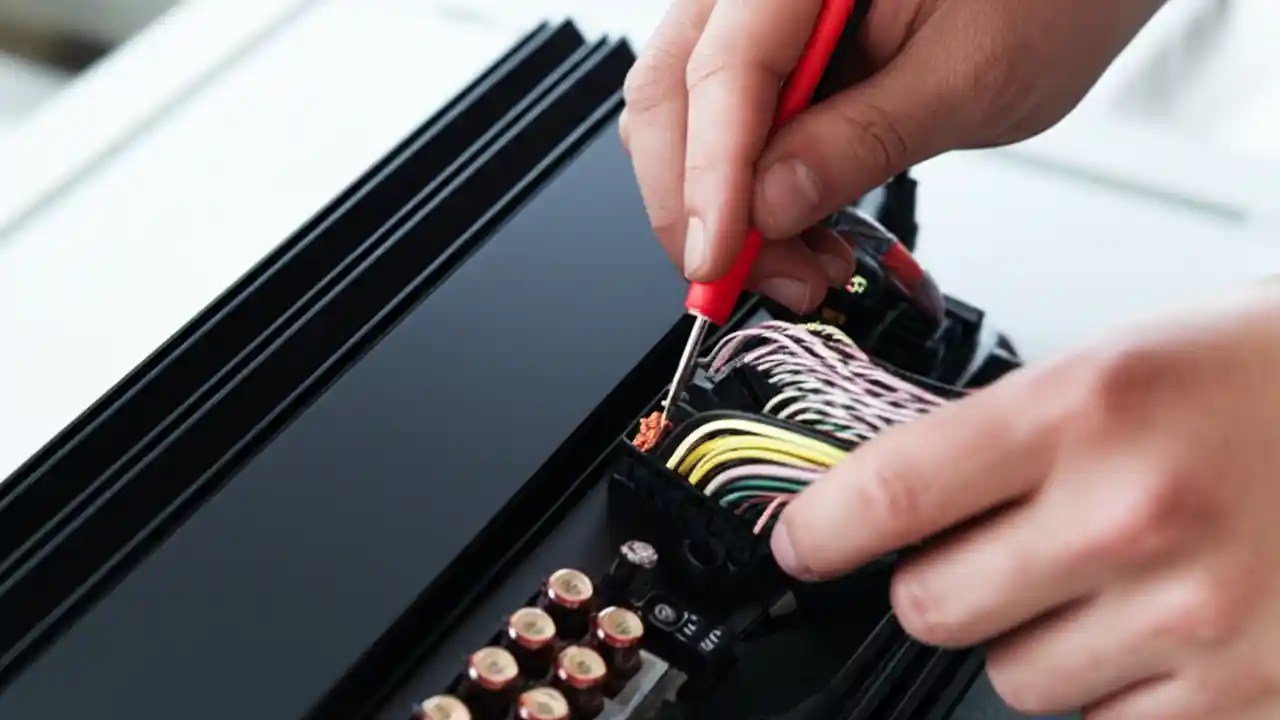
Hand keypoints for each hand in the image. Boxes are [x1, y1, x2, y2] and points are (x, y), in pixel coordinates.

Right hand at [620, 0, 1160, 311]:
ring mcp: (763, 15)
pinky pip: (727, 125)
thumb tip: (769, 207)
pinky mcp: (776, 53)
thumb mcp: (972, 77)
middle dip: (697, 205)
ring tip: (800, 265)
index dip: (709, 177)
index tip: (717, 260)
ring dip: (721, 208)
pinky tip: (798, 230)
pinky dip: (749, 192)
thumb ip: (862, 140)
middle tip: (757, 280)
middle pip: (673, 95)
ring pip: (687, 118)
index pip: (723, 71)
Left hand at [770, 281, 1279, 718]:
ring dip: (1033, 638)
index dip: (819, 528)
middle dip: (935, 586)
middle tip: (982, 554)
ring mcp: (1193, 617)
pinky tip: (1166, 623)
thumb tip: (892, 493)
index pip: (892, 490)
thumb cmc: (1270, 381)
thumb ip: (1006, 435)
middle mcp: (1133, 515)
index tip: (800, 541)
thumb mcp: (1129, 365)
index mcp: (1091, 409)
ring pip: (1015, 675)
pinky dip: (1116, 686)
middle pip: (931, 605)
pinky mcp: (1244, 693)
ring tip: (1108, 579)